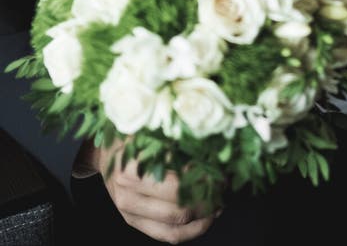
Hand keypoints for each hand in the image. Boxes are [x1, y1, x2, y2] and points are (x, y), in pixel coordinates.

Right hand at [78, 140, 219, 242]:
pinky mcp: (133, 222)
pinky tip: (205, 219)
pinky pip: (166, 236)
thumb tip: (214, 145)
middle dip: (208, 201)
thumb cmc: (132, 135)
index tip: (222, 173)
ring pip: (175, 226)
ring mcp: (130, 212)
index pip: (178, 182)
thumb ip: (176, 138)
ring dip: (203, 218)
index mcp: (133, 167)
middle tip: (224, 189)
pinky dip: (190, 231)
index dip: (205, 180)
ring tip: (219, 204)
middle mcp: (129, 193)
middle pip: (179, 207)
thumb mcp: (151, 130)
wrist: (103, 152)